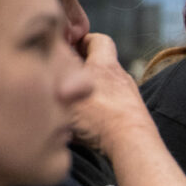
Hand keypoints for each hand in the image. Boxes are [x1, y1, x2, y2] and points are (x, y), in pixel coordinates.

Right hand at [68, 33, 159, 154]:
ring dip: (88, 94)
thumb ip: (58, 68)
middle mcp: (121, 79)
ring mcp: (129, 100)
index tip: (67, 47)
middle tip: (62, 78)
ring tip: (68, 105)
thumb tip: (52, 56)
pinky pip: (110, 111)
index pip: (98, 40)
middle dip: (81, 70)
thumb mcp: (67, 85)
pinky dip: (97, 114)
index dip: (82, 40)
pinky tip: (82, 127)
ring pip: (105, 89)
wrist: (132, 145)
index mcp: (106, 66)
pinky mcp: (132, 120)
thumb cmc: (99, 116)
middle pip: (101, 66)